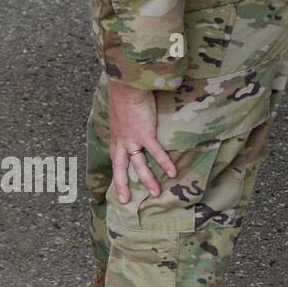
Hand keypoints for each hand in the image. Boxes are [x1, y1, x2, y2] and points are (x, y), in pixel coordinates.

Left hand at [107, 80, 176, 204]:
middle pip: (120, 167)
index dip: (117, 172)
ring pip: (139, 165)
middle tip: (125, 200)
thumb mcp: (121, 113)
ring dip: (148, 179)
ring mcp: (132, 139)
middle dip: (122, 184)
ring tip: (157, 193)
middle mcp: (121, 141)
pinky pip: (155, 152)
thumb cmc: (125, 95)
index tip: (117, 184)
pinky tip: (172, 173)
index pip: (115, 158)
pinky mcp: (144, 134)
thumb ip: (127, 122)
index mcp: (116, 136)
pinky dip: (164, 163)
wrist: (127, 86)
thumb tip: (134, 122)